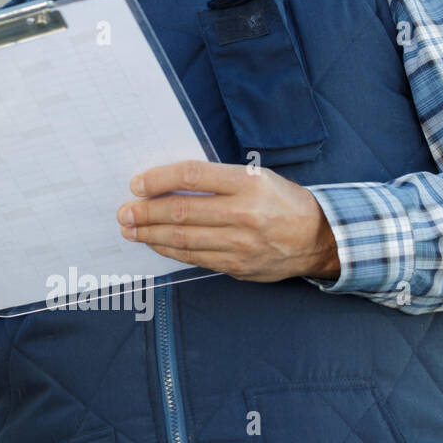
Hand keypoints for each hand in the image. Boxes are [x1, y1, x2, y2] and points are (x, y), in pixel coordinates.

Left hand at [115, 160, 340, 282]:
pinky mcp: (238, 267)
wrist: (320, 238)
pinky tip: (154, 242)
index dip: (159, 179)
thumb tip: (166, 183)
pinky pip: (194, 258)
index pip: (192, 176)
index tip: (136, 184)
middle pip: (182, 211)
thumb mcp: (255, 177)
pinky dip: (169, 250)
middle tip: (123, 212)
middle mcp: (244, 213)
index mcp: (248, 183)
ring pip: (184, 238)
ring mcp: (241, 244)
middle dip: (145, 212)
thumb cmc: (281, 200)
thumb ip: (215, 179)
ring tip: (129, 229)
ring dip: (150, 234)